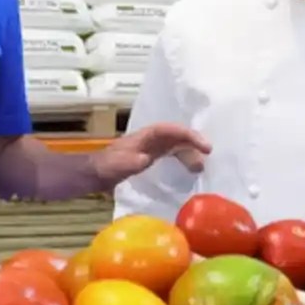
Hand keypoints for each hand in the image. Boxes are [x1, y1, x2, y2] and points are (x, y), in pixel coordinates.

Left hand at [92, 122, 209, 185]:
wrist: (95, 174)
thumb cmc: (105, 168)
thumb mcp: (116, 167)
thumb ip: (130, 162)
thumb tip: (146, 159)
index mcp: (144, 136)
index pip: (170, 130)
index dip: (188, 135)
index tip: (204, 145)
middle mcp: (151, 138)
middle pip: (176, 135)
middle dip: (193, 141)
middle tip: (209, 153)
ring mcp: (151, 147)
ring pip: (176, 144)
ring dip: (190, 152)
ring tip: (201, 167)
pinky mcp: (151, 156)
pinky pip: (172, 153)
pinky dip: (183, 158)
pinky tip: (191, 169)